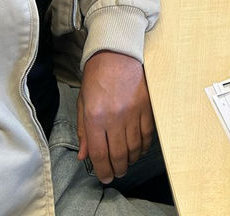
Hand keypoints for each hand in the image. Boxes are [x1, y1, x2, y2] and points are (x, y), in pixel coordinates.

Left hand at [77, 51, 154, 183]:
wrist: (116, 53)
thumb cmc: (96, 77)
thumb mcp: (82, 103)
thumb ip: (83, 131)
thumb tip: (84, 156)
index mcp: (94, 117)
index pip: (99, 153)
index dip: (102, 170)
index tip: (105, 177)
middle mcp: (114, 117)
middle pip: (119, 154)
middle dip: (118, 168)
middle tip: (117, 173)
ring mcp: (133, 111)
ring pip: (135, 146)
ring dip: (131, 159)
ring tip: (128, 163)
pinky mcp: (147, 106)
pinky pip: (147, 133)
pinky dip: (144, 145)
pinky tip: (140, 149)